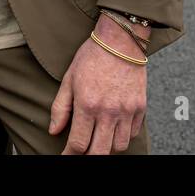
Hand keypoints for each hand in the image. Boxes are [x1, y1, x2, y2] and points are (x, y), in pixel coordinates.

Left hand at [49, 15, 147, 153]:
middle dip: (88, 156)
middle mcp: (108, 111)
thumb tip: (54, 131)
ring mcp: (126, 110)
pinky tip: (114, 125)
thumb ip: (61, 107)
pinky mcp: (140, 106)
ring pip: (118, 146)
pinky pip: (132, 133)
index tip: (65, 155)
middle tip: (82, 150)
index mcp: (87, 105)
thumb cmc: (92, 56)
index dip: (69, 155)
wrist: (121, 39)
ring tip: (99, 137)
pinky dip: (123, 135)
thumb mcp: (69, 79)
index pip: (78, 144)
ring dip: (107, 146)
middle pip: (99, 152)